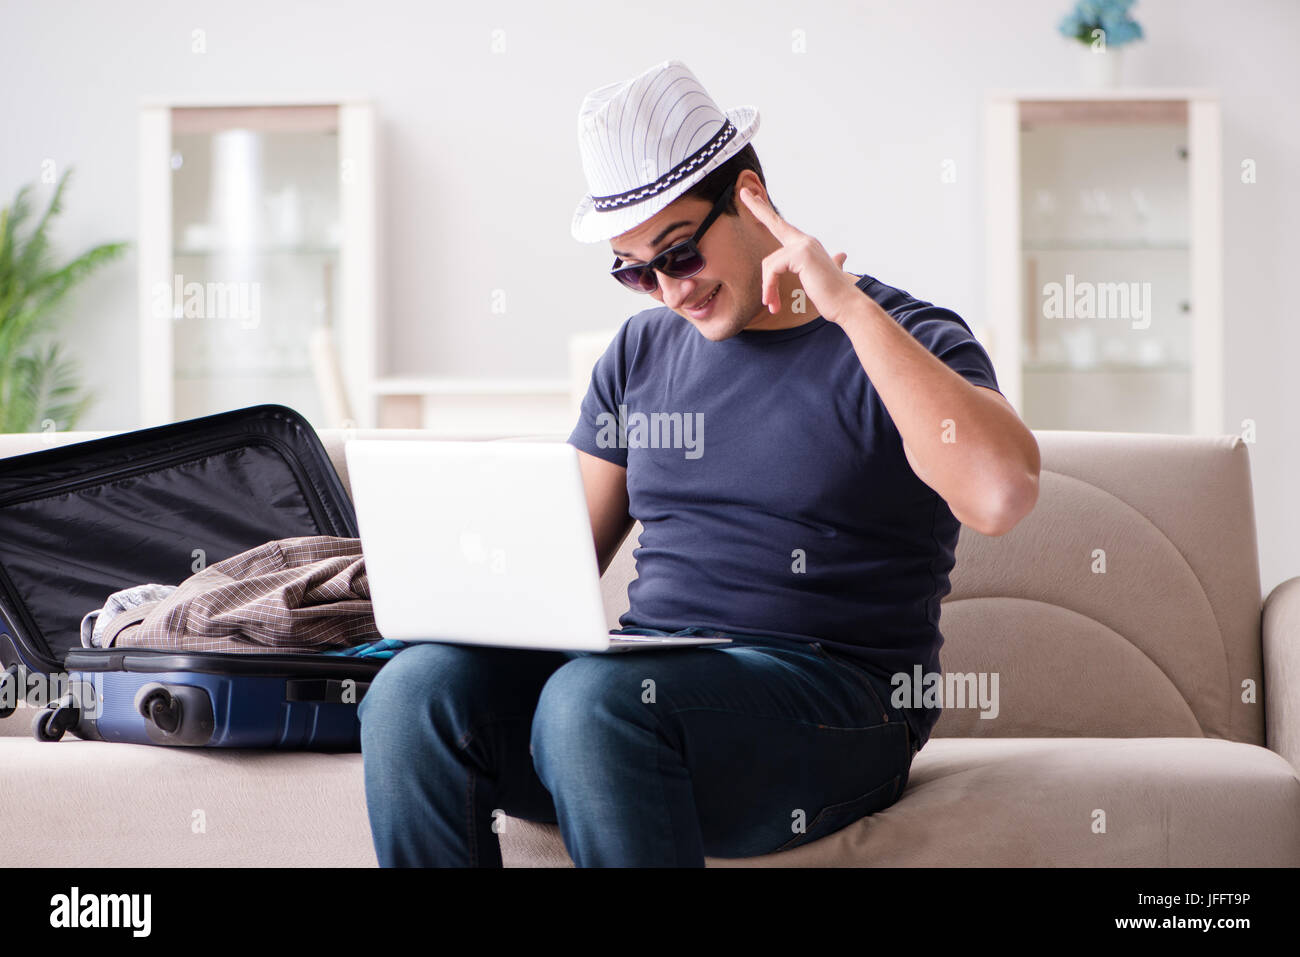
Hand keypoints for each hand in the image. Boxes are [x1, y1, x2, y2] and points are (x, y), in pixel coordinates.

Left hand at [738, 186, 860, 324]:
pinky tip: (774, 304)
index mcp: (808, 245)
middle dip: (758, 207)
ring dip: (768, 288)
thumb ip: (833, 263)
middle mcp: (806, 241)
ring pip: (769, 263)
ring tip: (772, 305)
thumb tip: (841, 256)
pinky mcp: (801, 254)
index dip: (767, 212)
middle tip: (743, 192)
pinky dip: (770, 288)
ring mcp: (804, 245)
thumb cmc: (834, 295)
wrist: (847, 305)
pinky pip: (773, 270)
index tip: (753, 197)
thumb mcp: (825, 277)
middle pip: (775, 222)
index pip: (782, 226)